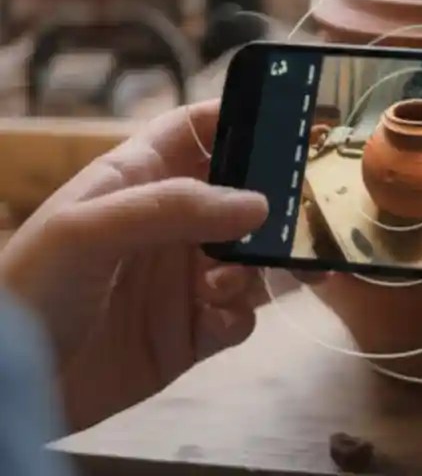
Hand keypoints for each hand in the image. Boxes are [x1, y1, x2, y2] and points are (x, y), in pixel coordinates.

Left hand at [0, 101, 268, 431]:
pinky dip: (240, 314)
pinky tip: (214, 318)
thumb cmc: (27, 292)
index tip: (292, 118)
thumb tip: (258, 204)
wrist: (11, 389)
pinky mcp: (193, 332)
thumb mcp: (86, 231)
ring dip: (262, 263)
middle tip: (307, 207)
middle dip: (277, 198)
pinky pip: (242, 314)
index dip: (240, 117)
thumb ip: (173, 207)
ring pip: (253, 256)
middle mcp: (169, 225)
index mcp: (138, 181)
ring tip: (234, 279)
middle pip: (243, 193)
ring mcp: (183, 279)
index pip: (197, 131)